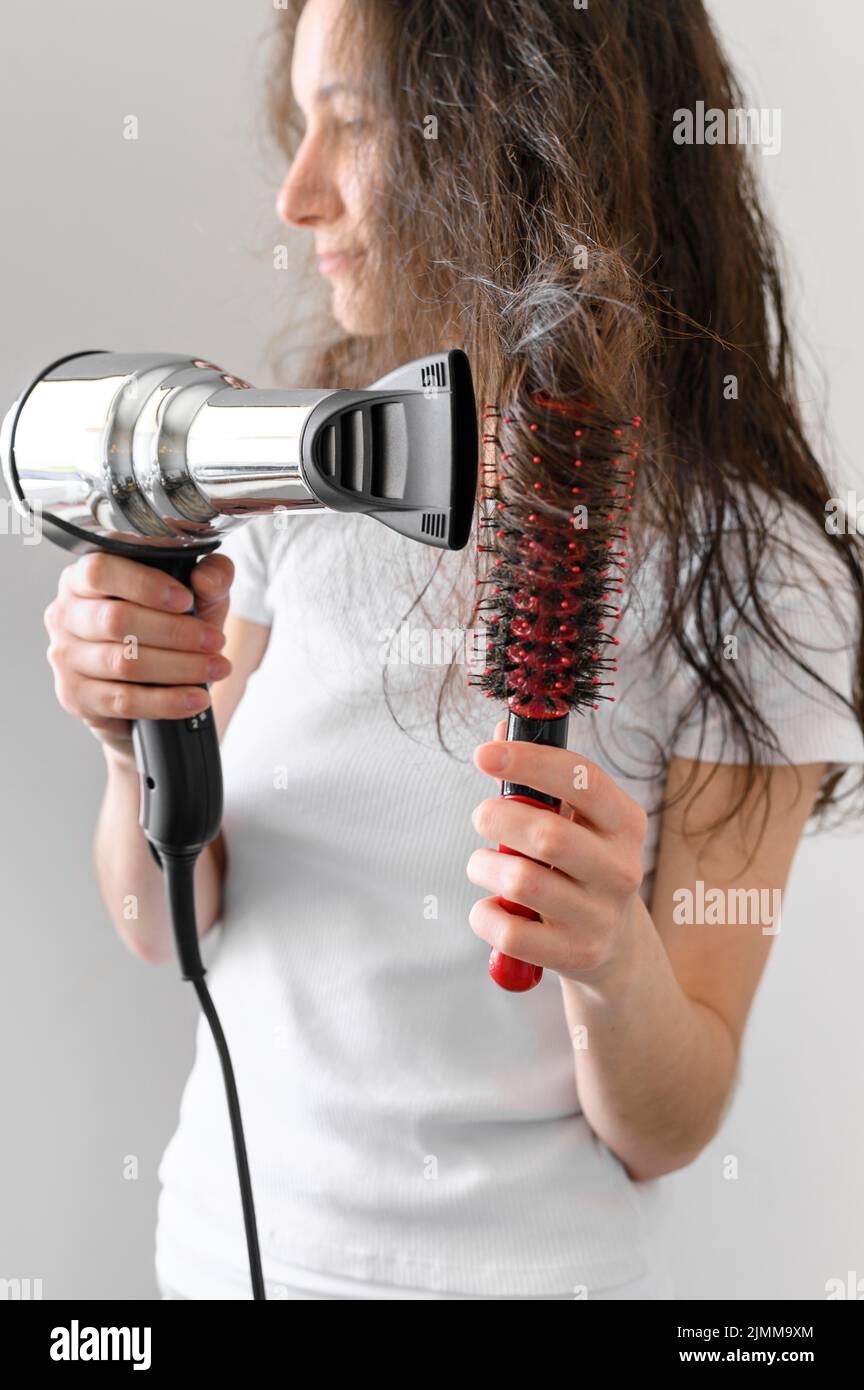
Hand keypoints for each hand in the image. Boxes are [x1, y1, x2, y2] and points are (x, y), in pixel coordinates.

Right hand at [43, 551, 234, 766]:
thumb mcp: (197, 598)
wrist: (153, 686)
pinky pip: (123, 701)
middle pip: (115, 620)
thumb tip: (206, 577)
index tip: (186, 600)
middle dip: (175, 632)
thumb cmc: (168, 629)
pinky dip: (166, 701)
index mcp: (83, 578)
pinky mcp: (75, 697)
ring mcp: (65, 658)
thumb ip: (211, 576)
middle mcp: (65, 614)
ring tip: (216, 668)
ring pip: (122, 662)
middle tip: (215, 641)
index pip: (100, 571)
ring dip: (179, 667)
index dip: (144, 584)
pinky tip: (195, 698)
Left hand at [467, 720, 648, 982]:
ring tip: (483, 865)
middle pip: (546, 835)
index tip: (484, 754)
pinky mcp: (574, 954)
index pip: (582, 779)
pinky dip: (484, 915)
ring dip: (483, 867)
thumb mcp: (577, 820)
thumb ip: (540, 778)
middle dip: (497, 818)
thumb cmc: (580, 865)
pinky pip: (510, 930)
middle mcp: (621, 869)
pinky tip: (492, 907)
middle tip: (482, 817)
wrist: (612, 946)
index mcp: (625, 822)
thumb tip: (499, 730)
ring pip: (522, 881)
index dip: (530, 761)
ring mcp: (599, 916)